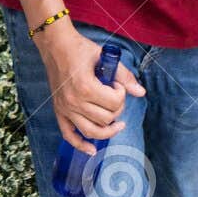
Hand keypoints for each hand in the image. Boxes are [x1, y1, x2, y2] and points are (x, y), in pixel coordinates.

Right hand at [37, 25, 145, 156]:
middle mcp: (74, 102)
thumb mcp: (104, 57)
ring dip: (107, 131)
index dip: (121, 94)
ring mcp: (65, 109)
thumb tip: (141, 93)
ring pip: (91, 131)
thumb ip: (124, 75)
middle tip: (115, 96)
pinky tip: (92, 150)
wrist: (56, 45)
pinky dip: (81, 145)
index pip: (114, 103)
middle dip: (116, 109)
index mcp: (86, 87)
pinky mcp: (59, 111)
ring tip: (118, 124)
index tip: (117, 84)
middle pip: (105, 119)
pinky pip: (69, 135)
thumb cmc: (81, 49)